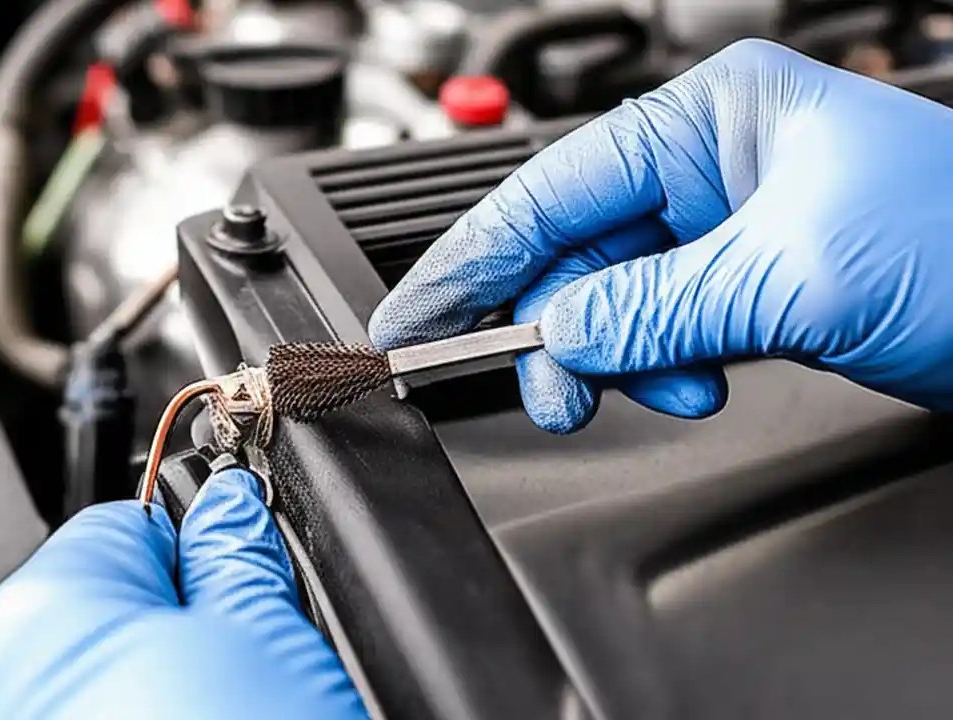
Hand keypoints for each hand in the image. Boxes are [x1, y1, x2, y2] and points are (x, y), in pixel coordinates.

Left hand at [0, 469, 364, 719]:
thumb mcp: (271, 643)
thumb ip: (239, 550)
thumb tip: (230, 496)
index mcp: (47, 610)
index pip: (127, 519)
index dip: (205, 541)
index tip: (245, 570)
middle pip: (109, 599)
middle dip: (181, 617)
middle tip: (249, 670)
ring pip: (98, 671)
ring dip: (155, 682)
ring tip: (223, 714)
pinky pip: (84, 711)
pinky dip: (132, 716)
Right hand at [369, 39, 952, 432]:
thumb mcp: (794, 276)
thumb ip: (654, 310)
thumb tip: (557, 335)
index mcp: (714, 117)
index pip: (553, 189)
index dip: (472, 259)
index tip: (415, 317)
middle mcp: (711, 162)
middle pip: (574, 249)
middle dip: (557, 327)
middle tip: (553, 390)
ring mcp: (727, 223)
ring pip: (612, 296)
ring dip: (617, 354)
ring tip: (664, 384)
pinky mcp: (746, 279)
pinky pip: (659, 325)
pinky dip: (659, 364)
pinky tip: (695, 379)